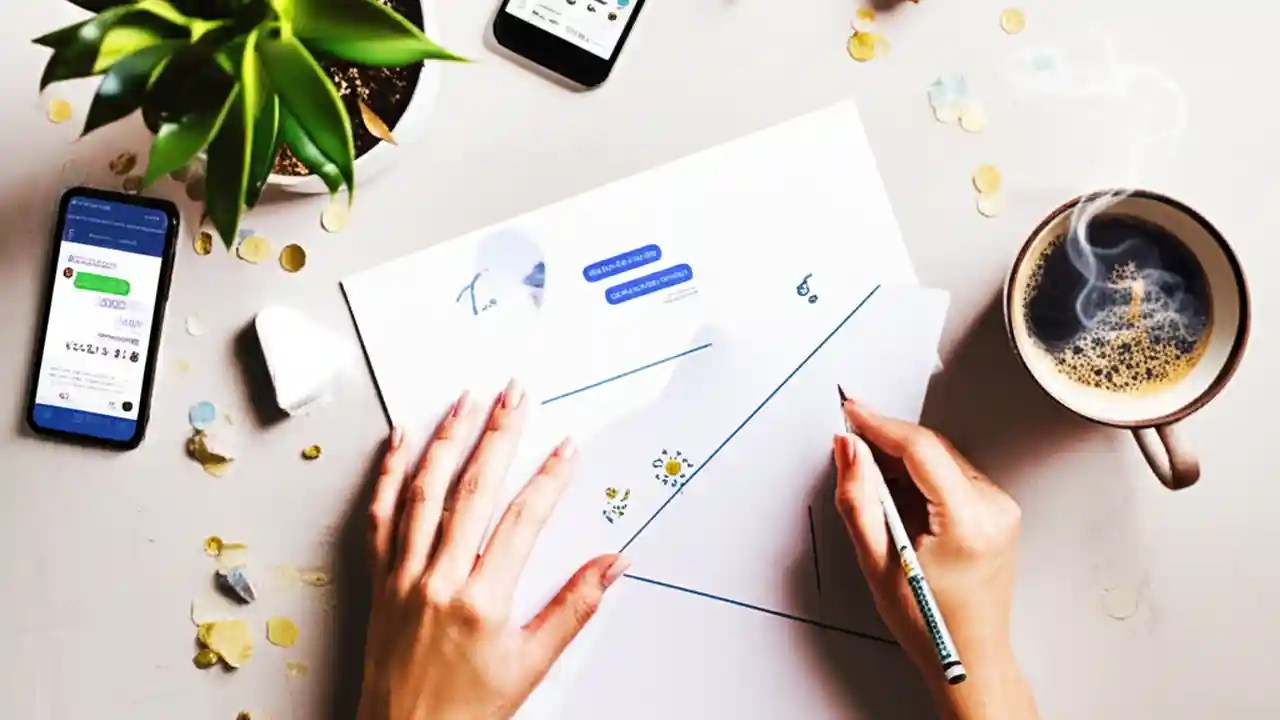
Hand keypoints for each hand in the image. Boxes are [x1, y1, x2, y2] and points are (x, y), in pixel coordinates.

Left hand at [358, 380, 630, 719]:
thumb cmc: (467, 709)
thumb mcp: (531, 664)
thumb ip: (574, 607)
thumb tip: (615, 564)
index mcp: (482, 601)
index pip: (523, 520)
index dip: (550, 478)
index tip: (567, 446)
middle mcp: (438, 579)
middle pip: (474, 490)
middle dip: (499, 434)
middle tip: (515, 393)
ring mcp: (403, 574)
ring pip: (424, 491)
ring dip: (447, 439)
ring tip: (466, 399)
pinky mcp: (378, 578)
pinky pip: (379, 515)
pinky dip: (388, 473)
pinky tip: (401, 439)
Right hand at [833, 400, 1036, 719]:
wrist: (969, 655)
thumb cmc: (930, 621)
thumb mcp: (877, 562)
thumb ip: (858, 499)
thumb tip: (849, 449)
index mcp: (968, 520)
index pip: (920, 449)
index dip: (880, 424)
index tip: (851, 412)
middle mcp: (994, 507)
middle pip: (931, 449)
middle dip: (887, 443)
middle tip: (849, 447)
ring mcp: (1000, 506)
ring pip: (940, 458)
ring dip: (902, 461)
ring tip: (874, 490)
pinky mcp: (997, 509)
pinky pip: (950, 474)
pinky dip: (919, 477)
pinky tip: (899, 501)